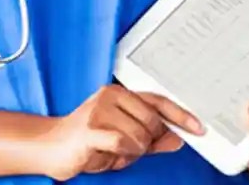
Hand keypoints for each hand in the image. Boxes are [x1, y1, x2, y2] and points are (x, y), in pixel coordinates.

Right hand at [43, 84, 204, 180]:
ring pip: (140, 135)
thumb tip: (177, 137)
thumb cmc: (87, 142)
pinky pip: (122, 142)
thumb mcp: (125, 141)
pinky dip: (122, 153)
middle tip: (127, 146)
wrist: (50, 147)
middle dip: (147, 141)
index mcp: (119, 94)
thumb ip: (151, 138)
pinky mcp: (90, 128)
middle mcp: (109, 97)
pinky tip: (108, 153)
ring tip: (113, 150)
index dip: (180, 115)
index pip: (157, 101)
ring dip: (132, 151)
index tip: (198, 128)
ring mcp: (98, 110)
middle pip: (152, 122)